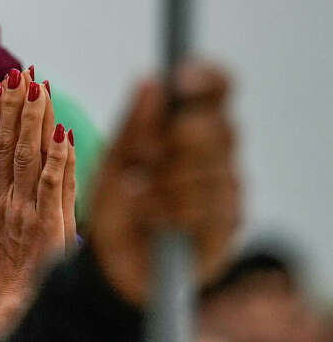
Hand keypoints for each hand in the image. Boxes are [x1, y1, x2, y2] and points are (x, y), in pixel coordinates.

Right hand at [0, 68, 76, 341]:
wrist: (8, 305)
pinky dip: (58, 157)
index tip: (4, 87)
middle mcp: (1, 196)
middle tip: (23, 74)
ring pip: (29, 153)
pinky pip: (53, 182)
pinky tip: (62, 132)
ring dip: (34, 119)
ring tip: (40, 88)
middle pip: (8, 141)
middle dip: (16, 104)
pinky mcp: (48, 222)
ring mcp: (24, 207)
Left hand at [88, 61, 240, 305]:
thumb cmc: (116, 202)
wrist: (112, 263)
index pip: (217, 88)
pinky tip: (152, 219)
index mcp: (189, 124)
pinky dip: (168, 211)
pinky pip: (205, 209)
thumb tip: (150, 80)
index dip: (206, 78)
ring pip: (209, 171)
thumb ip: (134, 124)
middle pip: (217, 127)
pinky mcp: (228, 225)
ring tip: (139, 198)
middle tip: (144, 156)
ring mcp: (226, 188)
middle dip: (176, 140)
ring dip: (164, 185)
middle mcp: (216, 152)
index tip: (181, 79)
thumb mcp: (114, 160)